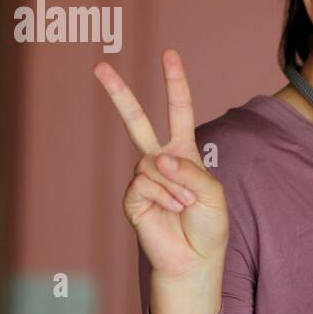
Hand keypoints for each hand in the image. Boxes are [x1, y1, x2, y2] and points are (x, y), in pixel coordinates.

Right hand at [93, 49, 227, 281]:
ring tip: (184, 206)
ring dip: (176, 186)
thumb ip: (191, 172)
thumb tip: (158, 159)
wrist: (194, 258)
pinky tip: (170, 212)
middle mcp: (160, 159)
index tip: (169, 54)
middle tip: (99, 66)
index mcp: (184, 151)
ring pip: (153, 163)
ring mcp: (143, 177)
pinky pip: (145, 184)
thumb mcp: (213, 195)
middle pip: (136, 120)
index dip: (175, 82)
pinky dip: (164, 198)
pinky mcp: (132, 197)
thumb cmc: (208, 226)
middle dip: (118, 93)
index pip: (178, 110)